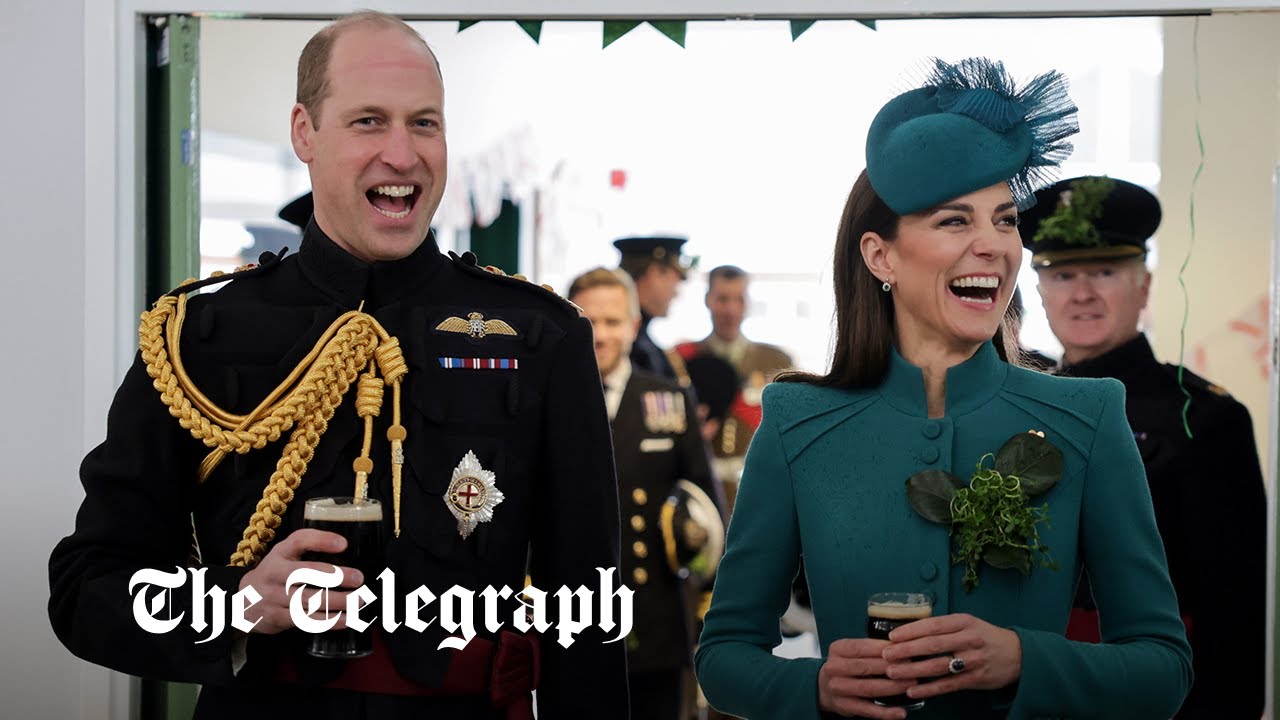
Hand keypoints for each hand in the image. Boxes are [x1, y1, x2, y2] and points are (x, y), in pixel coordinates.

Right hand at [237, 529, 364, 633]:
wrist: (240, 603)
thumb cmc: (274, 575)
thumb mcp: (283, 555)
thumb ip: (307, 549)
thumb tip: (349, 550)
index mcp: (280, 553)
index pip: (299, 540)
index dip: (322, 540)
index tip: (344, 544)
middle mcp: (275, 573)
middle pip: (307, 573)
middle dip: (336, 575)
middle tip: (359, 578)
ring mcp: (275, 597)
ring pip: (310, 599)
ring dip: (339, 601)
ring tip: (360, 600)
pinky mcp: (278, 618)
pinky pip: (307, 621)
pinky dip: (330, 621)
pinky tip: (348, 619)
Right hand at [818, 638, 915, 718]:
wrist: (824, 687)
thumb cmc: (846, 666)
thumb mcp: (851, 651)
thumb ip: (870, 649)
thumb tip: (900, 646)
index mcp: (837, 649)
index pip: (862, 647)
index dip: (883, 649)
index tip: (903, 649)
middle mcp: (834, 668)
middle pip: (866, 667)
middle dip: (891, 667)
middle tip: (912, 668)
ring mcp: (837, 688)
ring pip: (868, 688)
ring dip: (892, 688)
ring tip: (911, 685)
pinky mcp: (844, 706)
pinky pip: (867, 710)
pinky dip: (886, 712)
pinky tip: (901, 712)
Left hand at [880, 613, 1021, 700]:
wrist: (1017, 654)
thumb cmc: (984, 637)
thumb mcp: (967, 624)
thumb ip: (942, 627)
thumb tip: (908, 631)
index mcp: (964, 622)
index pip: (933, 625)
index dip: (910, 631)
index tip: (892, 636)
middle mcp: (969, 640)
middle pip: (933, 645)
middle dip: (906, 650)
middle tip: (886, 654)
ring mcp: (973, 660)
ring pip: (938, 666)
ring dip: (913, 670)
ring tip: (893, 672)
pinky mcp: (975, 679)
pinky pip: (948, 685)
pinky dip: (929, 689)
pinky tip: (913, 691)